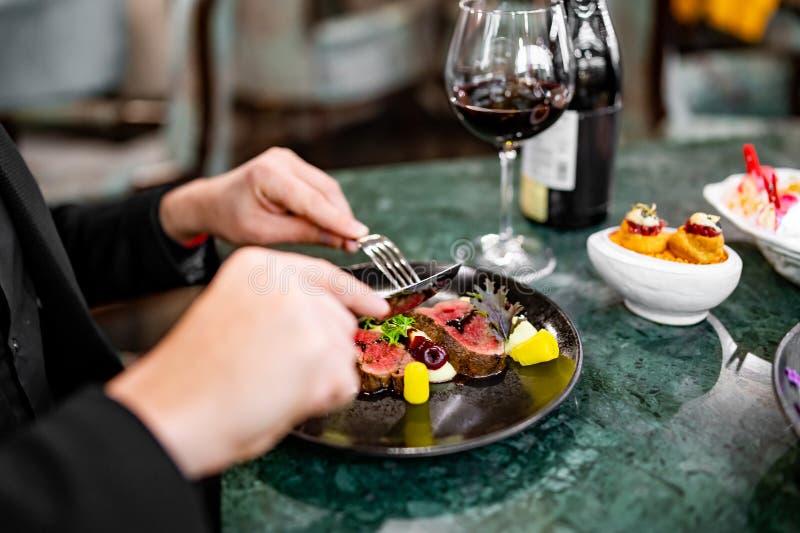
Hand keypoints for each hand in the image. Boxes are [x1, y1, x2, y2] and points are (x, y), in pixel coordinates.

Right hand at [106, 248, 388, 478]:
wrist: (173, 409)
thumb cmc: (193, 375)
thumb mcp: (233, 312)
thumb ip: (279, 306)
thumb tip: (325, 324)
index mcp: (258, 266)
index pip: (324, 275)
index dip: (354, 295)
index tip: (376, 306)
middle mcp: (286, 283)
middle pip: (339, 318)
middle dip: (323, 351)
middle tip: (278, 374)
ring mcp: (308, 316)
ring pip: (344, 353)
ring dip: (319, 378)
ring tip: (271, 386)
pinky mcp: (322, 354)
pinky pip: (345, 384)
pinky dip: (322, 400)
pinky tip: (281, 398)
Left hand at [160, 147, 366, 250]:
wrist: (213, 202)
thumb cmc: (231, 219)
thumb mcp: (264, 233)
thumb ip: (303, 233)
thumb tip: (340, 239)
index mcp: (268, 174)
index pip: (311, 200)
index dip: (337, 219)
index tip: (360, 235)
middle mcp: (281, 160)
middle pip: (324, 191)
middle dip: (342, 218)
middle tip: (355, 244)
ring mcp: (289, 160)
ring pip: (326, 189)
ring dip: (338, 213)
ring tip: (347, 240)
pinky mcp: (295, 167)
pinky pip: (319, 188)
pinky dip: (328, 207)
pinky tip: (333, 226)